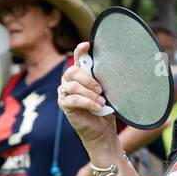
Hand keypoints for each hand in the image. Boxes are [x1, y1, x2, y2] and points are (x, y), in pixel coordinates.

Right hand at [58, 42, 119, 157]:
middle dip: (88, 78)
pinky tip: (96, 106)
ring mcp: (64, 93)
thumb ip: (103, 79)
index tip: (87, 45)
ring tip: (101, 102)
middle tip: (101, 89)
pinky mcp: (64, 105)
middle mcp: (69, 81)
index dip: (80, 50)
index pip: (78, 59)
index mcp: (80, 75)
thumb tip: (113, 66)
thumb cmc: (105, 109)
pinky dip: (86, 102)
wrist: (102, 130)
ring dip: (89, 93)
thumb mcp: (107, 91)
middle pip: (73, 71)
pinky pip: (71, 99)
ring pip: (72, 85)